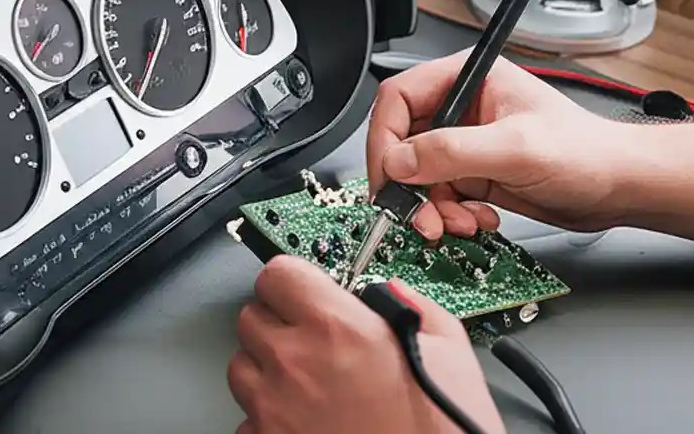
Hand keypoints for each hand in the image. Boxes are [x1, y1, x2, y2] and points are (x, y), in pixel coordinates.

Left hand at [228, 255, 503, 433]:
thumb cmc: (445, 433)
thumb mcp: (451, 355)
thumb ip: (414, 308)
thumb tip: (390, 293)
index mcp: (338, 328)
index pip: (277, 274)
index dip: (293, 282)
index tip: (306, 292)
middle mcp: (294, 362)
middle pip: (251, 317)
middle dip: (278, 323)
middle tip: (312, 342)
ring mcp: (272, 408)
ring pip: (241, 366)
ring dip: (267, 369)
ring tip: (309, 386)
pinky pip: (247, 417)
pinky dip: (268, 417)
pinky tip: (306, 421)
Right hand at [367, 50, 631, 238]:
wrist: (621, 188)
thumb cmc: (588, 151)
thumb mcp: (516, 148)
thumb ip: (452, 151)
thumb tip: (399, 160)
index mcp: (468, 79)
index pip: (399, 99)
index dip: (386, 138)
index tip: (389, 175)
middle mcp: (460, 108)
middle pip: (401, 142)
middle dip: (408, 183)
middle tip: (415, 212)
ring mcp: (465, 143)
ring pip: (416, 177)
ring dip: (430, 207)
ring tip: (454, 224)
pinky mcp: (472, 174)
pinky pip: (438, 197)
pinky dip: (449, 216)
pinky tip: (477, 220)